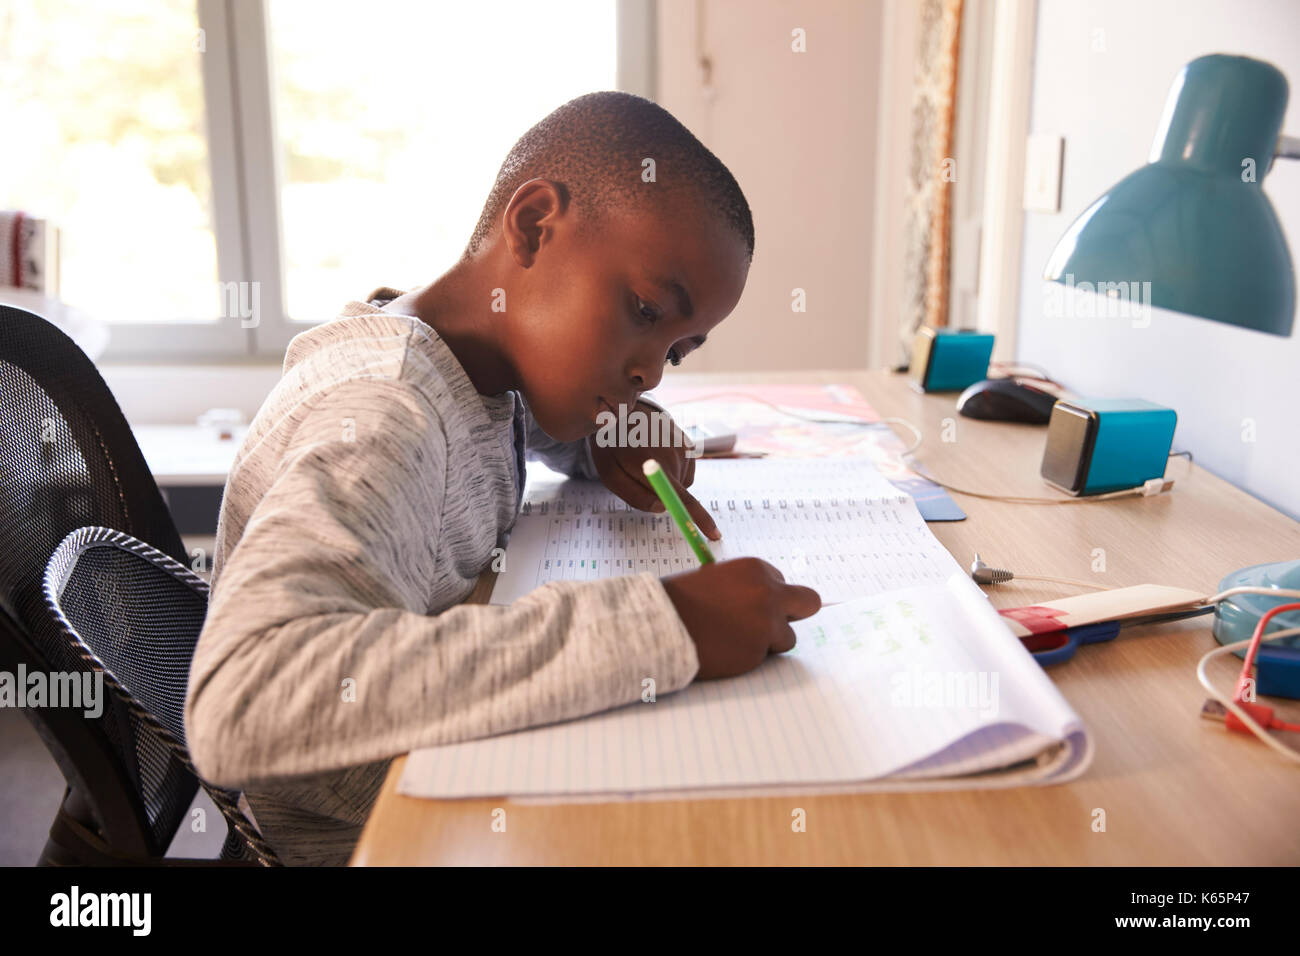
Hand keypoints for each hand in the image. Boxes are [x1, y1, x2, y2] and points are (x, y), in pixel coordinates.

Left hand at [587, 400, 720, 539]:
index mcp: (654, 465)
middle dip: (664, 495)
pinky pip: (686, 469)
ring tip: (645, 461)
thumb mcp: (611, 475)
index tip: (714, 535)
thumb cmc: (611, 445)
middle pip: (679, 493)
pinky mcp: (687, 442)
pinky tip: (656, 454)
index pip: (683, 498)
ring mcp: (684, 446)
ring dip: (669, 482)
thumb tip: (663, 508)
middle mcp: (675, 455)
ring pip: (683, 482)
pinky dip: (674, 470)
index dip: (699, 519)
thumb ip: (636, 496)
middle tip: (636, 476)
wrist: (621, 410)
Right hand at [661, 558, 821, 678]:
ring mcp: (767, 623)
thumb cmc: (681, 602)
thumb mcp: (716, 580)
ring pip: (787, 638)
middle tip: (775, 625)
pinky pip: (765, 657)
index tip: (750, 606)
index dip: (768, 598)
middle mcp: (768, 593)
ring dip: (768, 642)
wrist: (662, 626)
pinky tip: (726, 650)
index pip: (782, 584)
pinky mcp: (759, 651)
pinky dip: (750, 657)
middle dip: (794, 614)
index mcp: (755, 569)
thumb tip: (764, 602)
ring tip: (735, 641)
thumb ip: (745, 588)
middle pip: (808, 602)